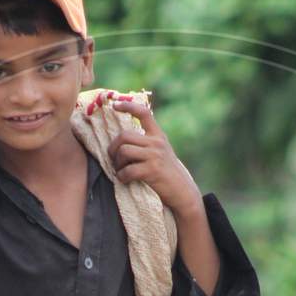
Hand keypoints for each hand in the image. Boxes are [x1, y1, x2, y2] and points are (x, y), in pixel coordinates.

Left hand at [93, 94, 202, 215]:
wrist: (182, 191)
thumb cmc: (166, 172)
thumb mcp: (160, 151)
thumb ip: (147, 142)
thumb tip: (121, 139)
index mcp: (158, 135)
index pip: (143, 113)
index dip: (128, 106)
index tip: (115, 105)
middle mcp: (157, 142)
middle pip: (124, 136)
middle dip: (113, 148)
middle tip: (113, 159)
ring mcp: (155, 156)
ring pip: (123, 151)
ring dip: (117, 164)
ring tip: (120, 171)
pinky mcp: (152, 170)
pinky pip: (128, 170)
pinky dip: (122, 177)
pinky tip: (125, 180)